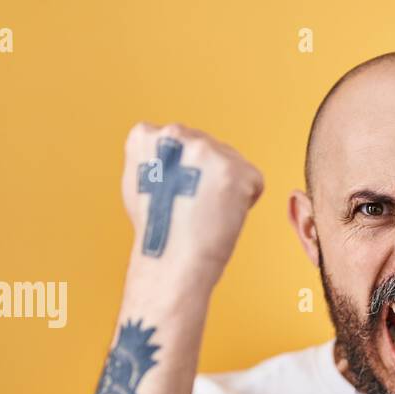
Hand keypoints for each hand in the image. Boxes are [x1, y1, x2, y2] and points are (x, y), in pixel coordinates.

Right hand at [121, 122, 264, 286]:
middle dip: (208, 176)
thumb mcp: (140, 181)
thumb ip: (157, 158)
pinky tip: (224, 215)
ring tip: (206, 212)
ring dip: (227, 187)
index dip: (184, 173)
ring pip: (232, 162)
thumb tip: (174, 153)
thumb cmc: (157, 231)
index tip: (177, 195)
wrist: (171, 258)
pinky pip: (254, 180)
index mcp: (147, 135)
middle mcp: (175, 134)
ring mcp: (205, 149)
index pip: (181, 143)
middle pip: (209, 149)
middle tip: (194, 208)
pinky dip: (247, 201)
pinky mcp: (234, 168)